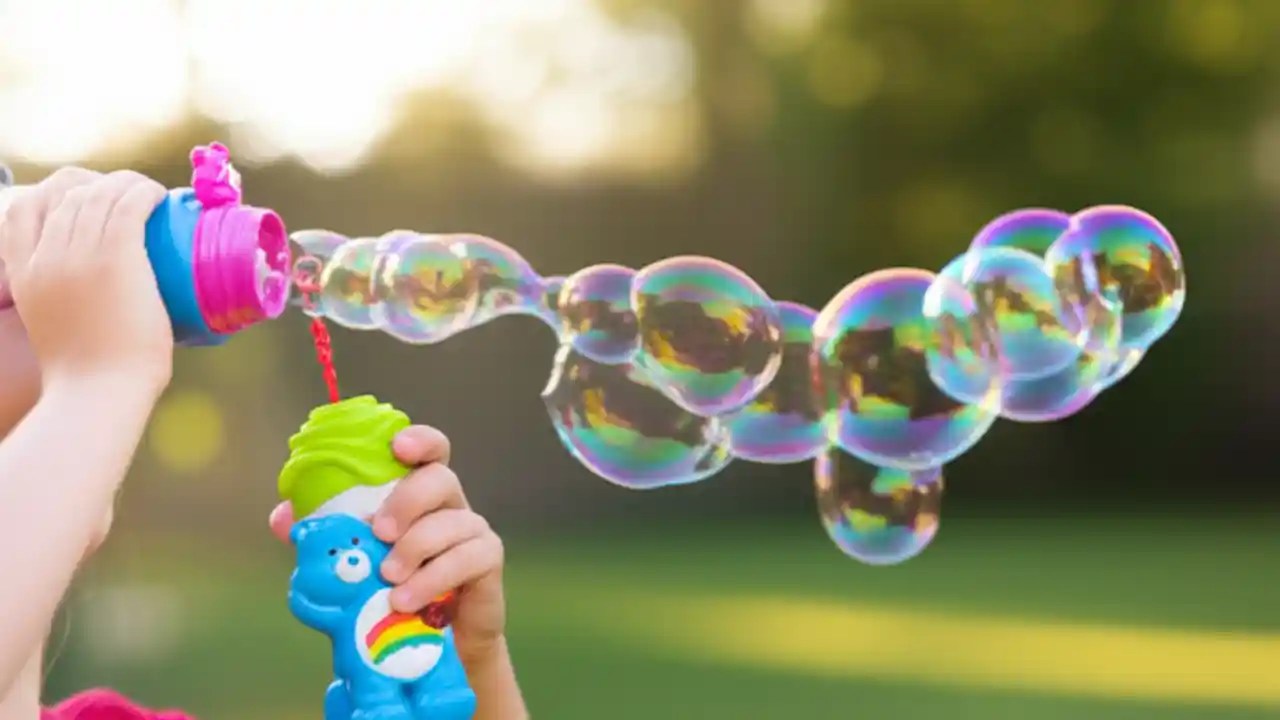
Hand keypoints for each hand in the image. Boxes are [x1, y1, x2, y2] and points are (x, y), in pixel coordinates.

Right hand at [0, 169, 171, 391]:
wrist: (99, 393)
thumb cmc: (89, 378)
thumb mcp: (55, 330)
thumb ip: (64, 307)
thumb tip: (98, 306)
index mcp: (24, 274)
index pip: (23, 210)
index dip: (54, 194)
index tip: (83, 198)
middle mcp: (46, 257)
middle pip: (66, 195)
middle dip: (96, 185)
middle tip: (128, 195)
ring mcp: (80, 255)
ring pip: (99, 195)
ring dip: (125, 183)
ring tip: (146, 191)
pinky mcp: (116, 258)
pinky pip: (128, 206)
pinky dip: (142, 192)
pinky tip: (156, 195)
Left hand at [269, 425, 506, 663]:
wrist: (426, 641)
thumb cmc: (389, 590)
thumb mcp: (354, 562)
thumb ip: (325, 536)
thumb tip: (282, 517)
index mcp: (419, 494)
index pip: (430, 451)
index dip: (419, 440)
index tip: (397, 448)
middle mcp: (450, 505)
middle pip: (441, 479)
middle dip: (408, 500)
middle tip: (379, 532)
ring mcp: (473, 531)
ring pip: (452, 522)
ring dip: (415, 549)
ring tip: (388, 580)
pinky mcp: (487, 562)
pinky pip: (467, 558)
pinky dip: (432, 578)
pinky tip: (406, 599)